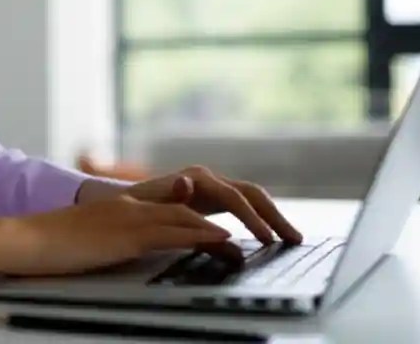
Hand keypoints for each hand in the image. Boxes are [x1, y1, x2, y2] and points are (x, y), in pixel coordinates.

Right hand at [0, 195, 231, 277]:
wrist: (25, 239)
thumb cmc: (53, 245)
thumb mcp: (93, 237)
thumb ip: (118, 236)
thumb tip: (134, 248)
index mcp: (126, 206)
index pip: (177, 208)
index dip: (207, 217)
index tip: (231, 231)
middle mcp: (134, 205)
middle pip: (191, 209)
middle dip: (226, 220)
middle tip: (254, 234)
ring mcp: (130, 217)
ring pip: (188, 218)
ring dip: (222, 231)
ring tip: (253, 243)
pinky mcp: (126, 234)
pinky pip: (173, 231)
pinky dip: (202, 234)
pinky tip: (222, 240)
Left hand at [123, 166, 301, 245]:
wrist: (124, 203)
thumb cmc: (136, 208)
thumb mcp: (150, 205)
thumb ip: (170, 197)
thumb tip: (187, 185)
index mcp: (199, 179)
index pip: (236, 198)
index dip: (253, 219)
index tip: (267, 240)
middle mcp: (210, 179)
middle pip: (252, 194)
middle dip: (274, 216)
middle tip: (295, 239)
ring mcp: (213, 188)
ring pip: (252, 199)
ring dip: (273, 217)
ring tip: (292, 239)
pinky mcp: (214, 199)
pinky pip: (244, 207)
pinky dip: (260, 219)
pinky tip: (271, 235)